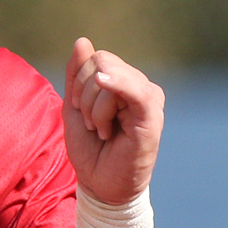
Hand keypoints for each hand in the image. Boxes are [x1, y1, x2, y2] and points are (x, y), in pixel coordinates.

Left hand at [61, 36, 162, 204]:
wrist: (102, 186)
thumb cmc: (91, 149)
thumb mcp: (75, 108)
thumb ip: (76, 74)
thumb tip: (82, 41)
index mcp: (122, 82)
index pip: (95, 59)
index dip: (78, 83)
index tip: (81, 113)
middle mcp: (138, 86)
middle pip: (101, 63)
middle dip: (84, 95)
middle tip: (94, 125)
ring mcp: (148, 98)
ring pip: (108, 77)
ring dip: (94, 110)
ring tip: (104, 132)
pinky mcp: (151, 114)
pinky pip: (134, 89)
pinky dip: (117, 83)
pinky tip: (102, 82)